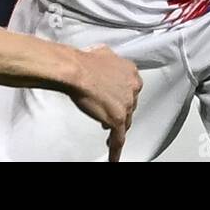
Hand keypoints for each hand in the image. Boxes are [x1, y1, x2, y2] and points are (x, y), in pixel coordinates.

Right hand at [69, 45, 142, 161]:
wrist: (76, 71)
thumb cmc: (85, 61)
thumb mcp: (104, 52)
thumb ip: (110, 61)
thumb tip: (105, 61)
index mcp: (131, 72)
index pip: (131, 89)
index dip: (122, 95)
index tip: (116, 98)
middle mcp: (133, 88)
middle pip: (129, 106)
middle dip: (119, 109)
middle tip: (107, 110)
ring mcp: (126, 105)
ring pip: (125, 121)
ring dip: (117, 125)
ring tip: (108, 130)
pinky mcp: (117, 119)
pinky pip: (119, 138)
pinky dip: (116, 149)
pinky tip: (114, 157)